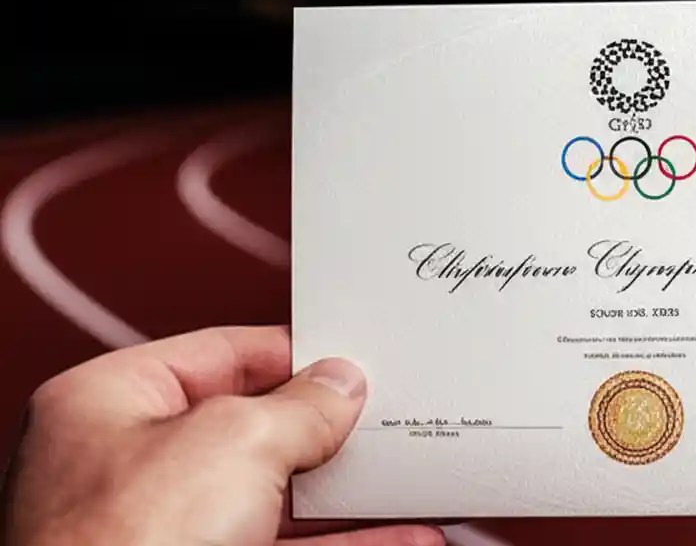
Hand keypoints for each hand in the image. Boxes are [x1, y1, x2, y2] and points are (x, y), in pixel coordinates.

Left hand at [1, 326, 443, 545]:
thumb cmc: (116, 545)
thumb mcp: (236, 440)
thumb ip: (299, 405)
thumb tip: (336, 389)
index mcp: (106, 404)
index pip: (218, 354)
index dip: (292, 354)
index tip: (348, 363)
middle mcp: (126, 467)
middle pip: (252, 430)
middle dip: (325, 430)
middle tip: (381, 420)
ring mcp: (160, 531)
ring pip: (276, 500)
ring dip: (346, 494)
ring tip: (403, 478)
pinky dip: (344, 542)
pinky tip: (397, 536)